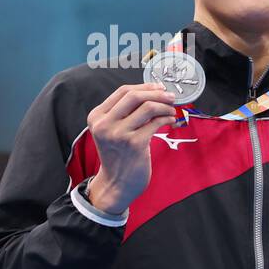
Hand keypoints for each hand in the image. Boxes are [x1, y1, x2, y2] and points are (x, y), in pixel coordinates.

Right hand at [86, 83, 179, 212]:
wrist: (117, 182)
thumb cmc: (120, 154)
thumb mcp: (113, 130)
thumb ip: (126, 112)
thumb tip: (154, 92)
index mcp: (97, 116)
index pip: (123, 91)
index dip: (145, 87)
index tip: (159, 88)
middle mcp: (104, 123)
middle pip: (135, 96)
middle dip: (157, 94)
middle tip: (171, 97)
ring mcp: (119, 133)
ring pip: (148, 107)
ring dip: (165, 107)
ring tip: (172, 112)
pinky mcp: (134, 143)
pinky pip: (156, 123)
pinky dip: (167, 119)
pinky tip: (171, 122)